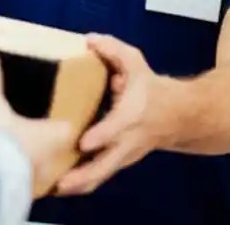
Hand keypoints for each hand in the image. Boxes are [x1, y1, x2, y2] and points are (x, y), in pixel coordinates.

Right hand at [0, 47, 76, 196]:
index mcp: (58, 136)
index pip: (71, 126)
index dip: (65, 120)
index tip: (58, 114)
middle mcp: (55, 161)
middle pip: (61, 150)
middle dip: (50, 143)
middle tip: (37, 132)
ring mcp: (39, 182)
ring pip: (44, 169)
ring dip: (34, 161)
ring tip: (21, 151)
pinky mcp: (20, 197)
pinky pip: (25, 183)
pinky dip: (19, 175)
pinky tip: (6, 170)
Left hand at [53, 34, 170, 196]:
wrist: (178, 117)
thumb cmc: (152, 88)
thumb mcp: (136, 63)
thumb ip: (113, 50)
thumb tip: (89, 39)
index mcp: (131, 115)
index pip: (116, 128)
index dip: (101, 136)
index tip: (84, 143)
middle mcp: (127, 140)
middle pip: (106, 164)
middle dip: (83, 175)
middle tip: (59, 182)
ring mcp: (123, 155)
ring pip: (101, 176)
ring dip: (78, 184)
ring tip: (51, 188)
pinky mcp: (118, 163)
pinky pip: (99, 177)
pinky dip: (81, 184)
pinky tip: (57, 186)